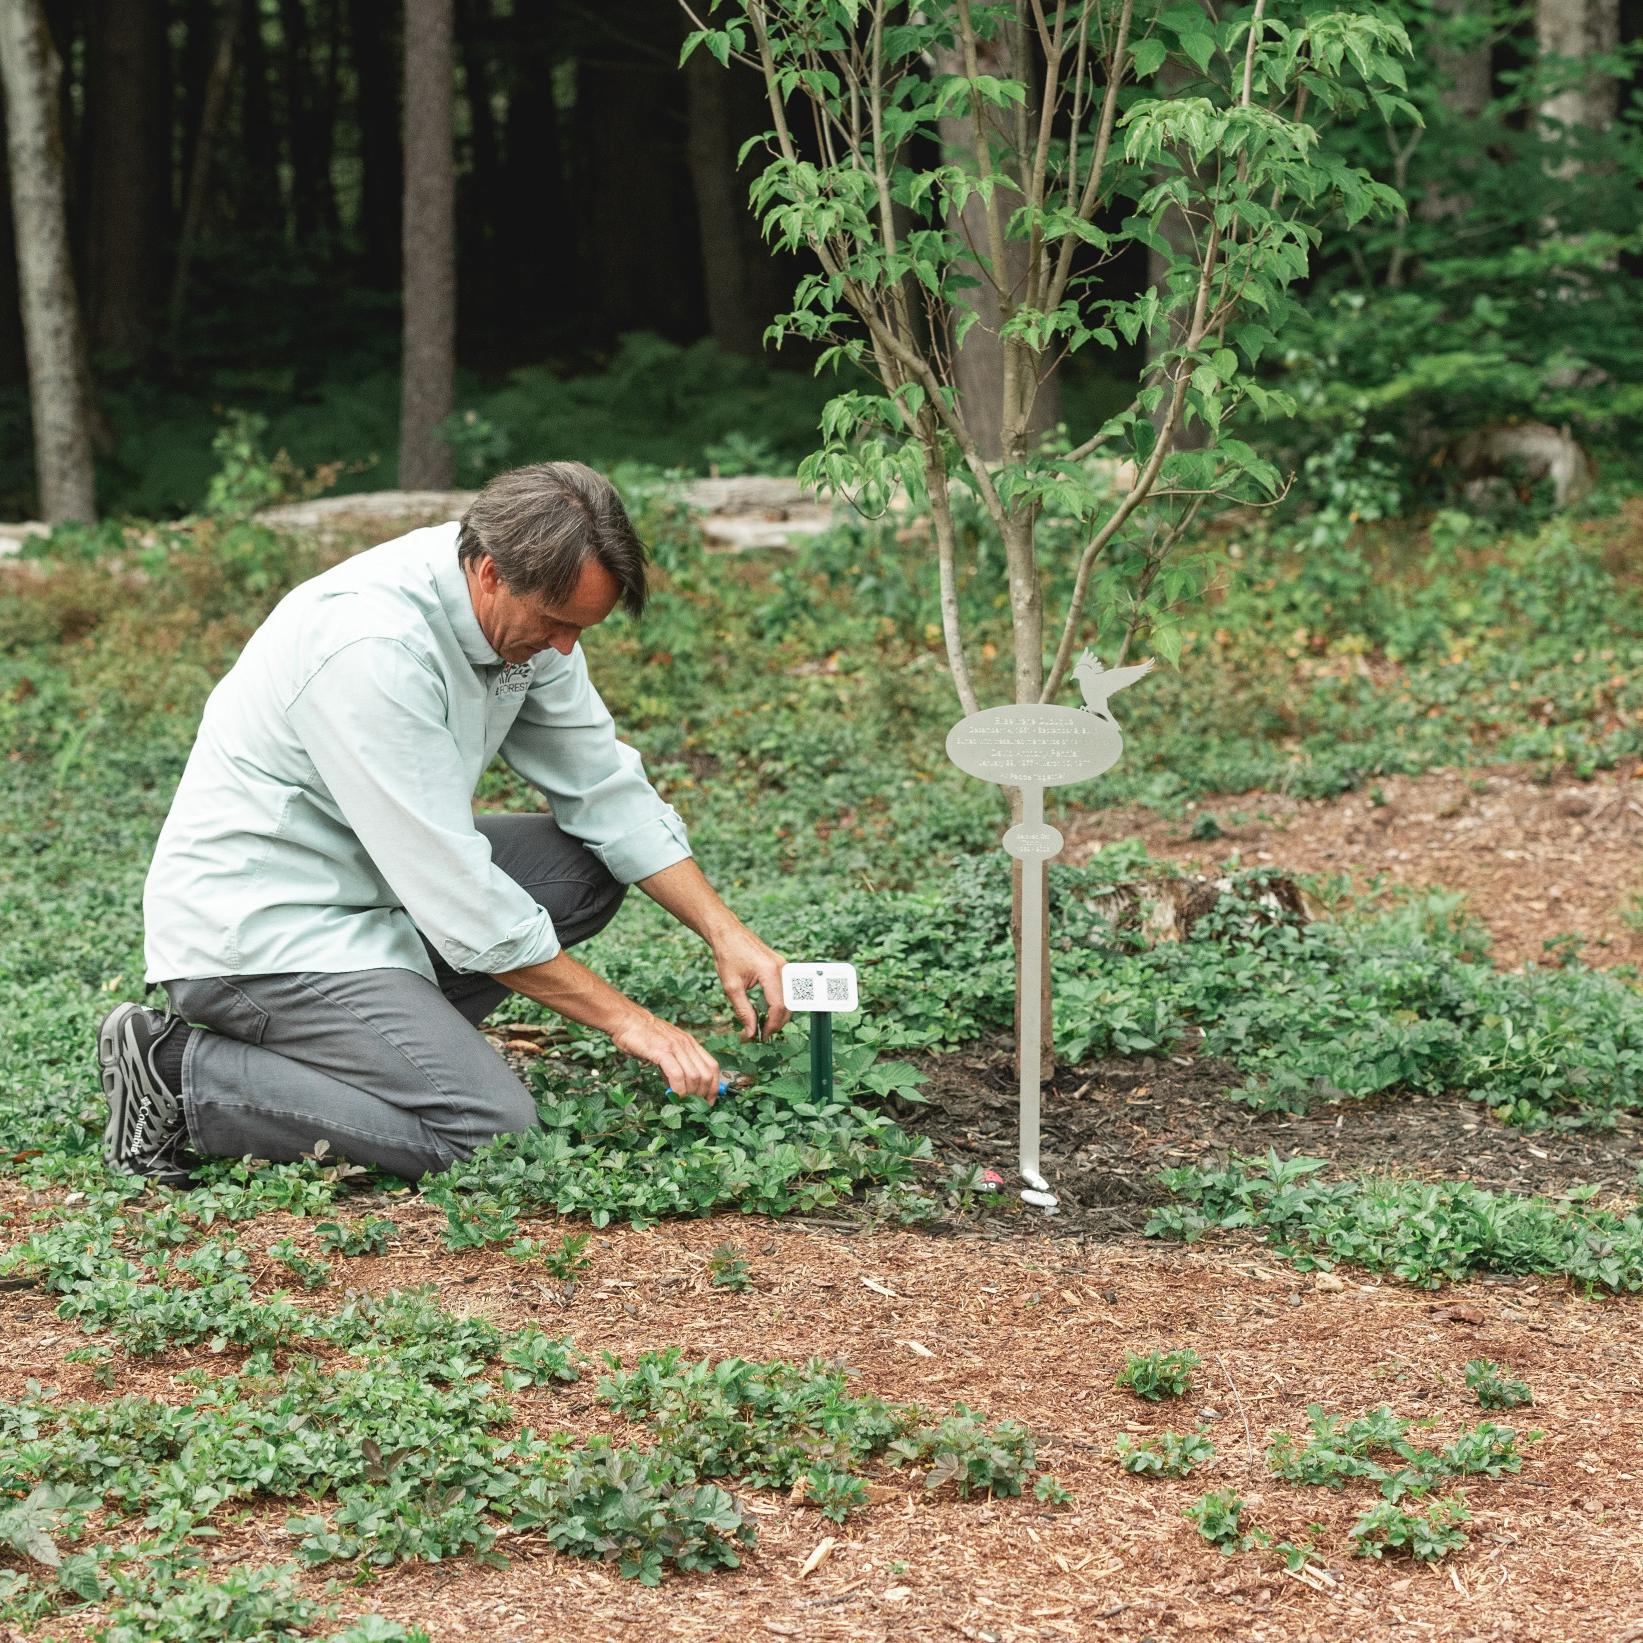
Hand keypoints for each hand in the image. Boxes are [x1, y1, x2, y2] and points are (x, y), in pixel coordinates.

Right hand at [609, 1011, 721, 1099]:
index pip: (712, 1067)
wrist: (627, 1020)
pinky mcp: (662, 1051)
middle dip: (703, 1095)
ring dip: (690, 1094)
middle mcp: (687, 1044)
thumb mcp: (665, 1049)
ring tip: (683, 1103)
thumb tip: (677, 1088)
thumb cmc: (642, 1036)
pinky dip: (678, 1089)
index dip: (714, 1087)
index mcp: (690, 1043)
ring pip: (694, 1076)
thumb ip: (674, 1066)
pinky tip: (673, 1096)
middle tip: (694, 1106)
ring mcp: (676, 1047)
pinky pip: (677, 1074)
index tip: (708, 1102)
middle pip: (706, 1074)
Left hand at [711, 927, 789, 1041]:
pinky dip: (777, 1003)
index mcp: (771, 972)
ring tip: (762, 1024)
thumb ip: (744, 1011)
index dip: (772, 1026)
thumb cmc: (727, 955)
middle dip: (776, 1022)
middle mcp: (782, 968)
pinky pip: (784, 990)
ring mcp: (783, 966)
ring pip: (788, 998)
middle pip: (788, 1004)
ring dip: (777, 1014)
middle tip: (761, 1034)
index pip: (779, 1007)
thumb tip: (751, 1033)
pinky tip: (764, 1010)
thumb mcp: (731, 987)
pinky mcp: (780, 966)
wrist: (727, 933)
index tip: (762, 1037)